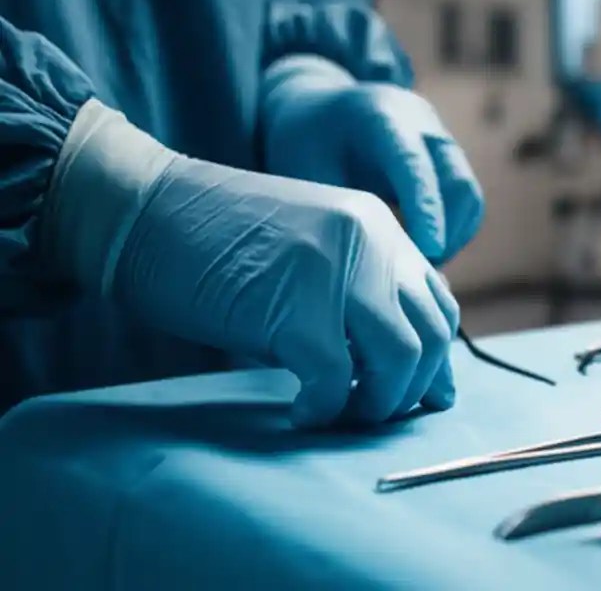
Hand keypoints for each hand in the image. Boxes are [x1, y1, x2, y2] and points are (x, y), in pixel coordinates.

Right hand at [115, 157, 458, 426]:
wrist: (139, 209)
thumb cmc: (212, 244)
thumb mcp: (307, 256)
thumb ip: (357, 296)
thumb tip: (399, 372)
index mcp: (377, 228)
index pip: (438, 301)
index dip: (435, 358)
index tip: (420, 394)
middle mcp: (371, 241)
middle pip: (432, 334)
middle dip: (410, 388)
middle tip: (371, 412)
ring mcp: (336, 271)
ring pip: (400, 358)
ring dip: (377, 402)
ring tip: (340, 412)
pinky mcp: (294, 307)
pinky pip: (334, 381)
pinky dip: (323, 410)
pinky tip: (301, 413)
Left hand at [261, 57, 483, 263]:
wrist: (321, 108)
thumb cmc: (306, 140)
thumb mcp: (309, 170)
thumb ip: (341, 208)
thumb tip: (373, 262)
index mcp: (382, 116)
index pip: (415, 166)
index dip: (426, 209)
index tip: (430, 250)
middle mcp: (422, 124)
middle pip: (457, 183)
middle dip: (447, 232)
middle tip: (419, 270)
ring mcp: (440, 140)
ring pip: (468, 196)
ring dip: (454, 236)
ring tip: (421, 265)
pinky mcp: (448, 159)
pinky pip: (466, 200)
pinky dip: (454, 230)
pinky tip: (426, 250)